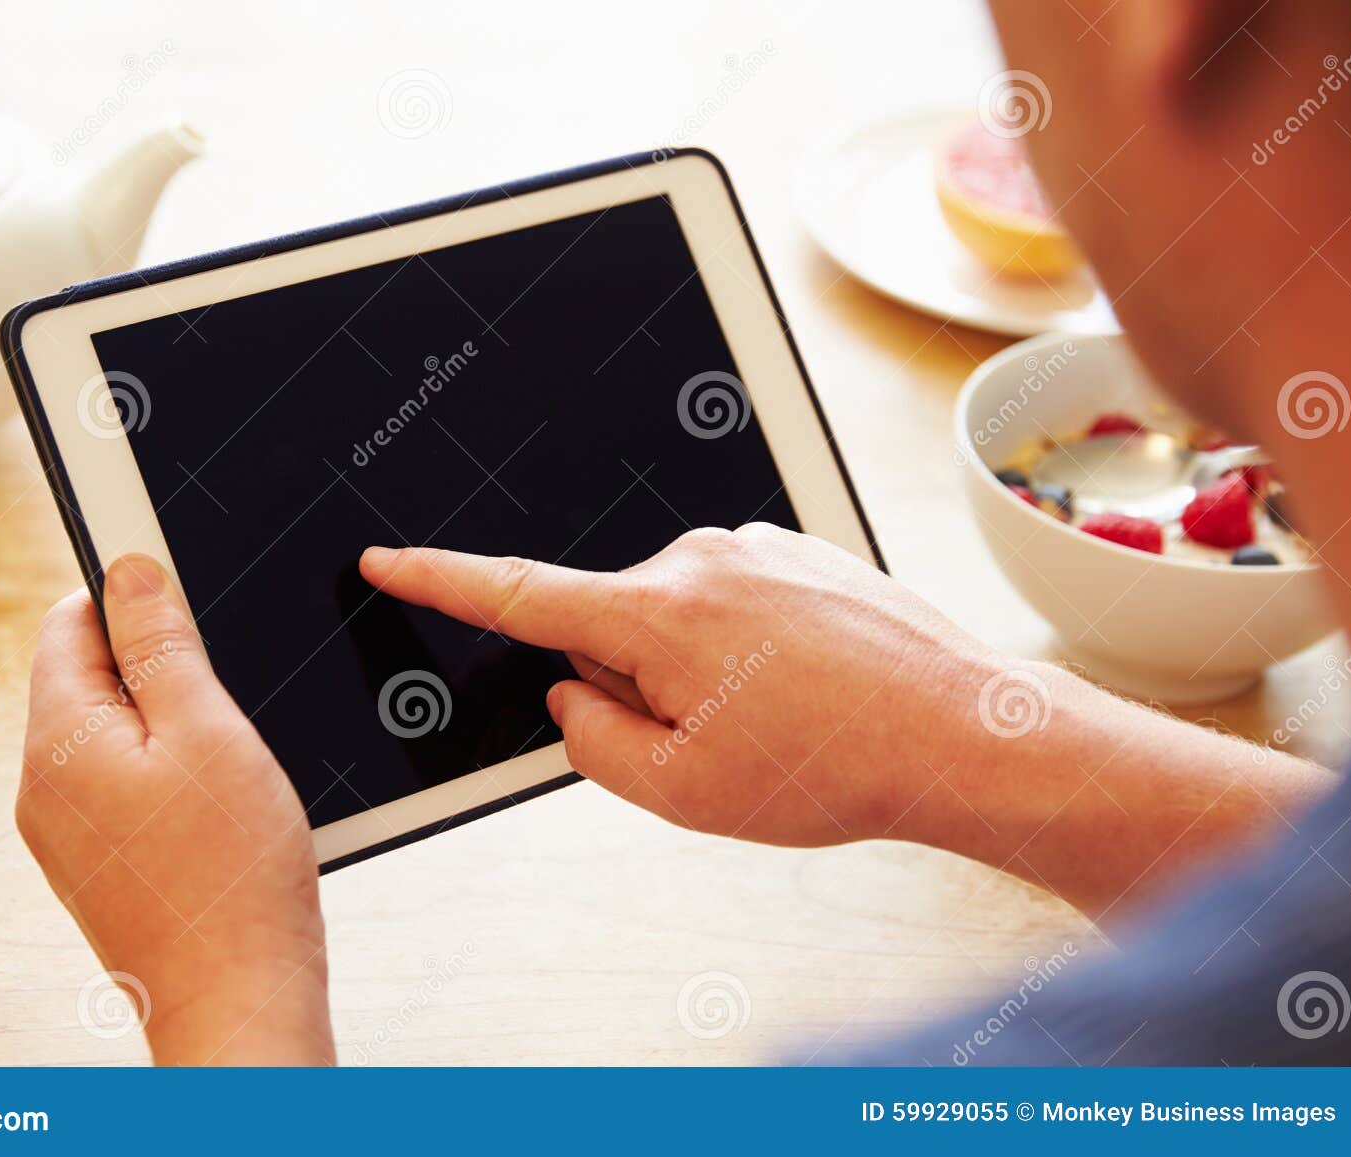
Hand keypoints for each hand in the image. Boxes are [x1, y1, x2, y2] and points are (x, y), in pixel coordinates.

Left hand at [19, 555, 333, 1064]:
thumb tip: (129, 568)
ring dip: (172, 724)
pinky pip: (127, 788)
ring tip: (232, 759)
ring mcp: (70, 835)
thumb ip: (162, 645)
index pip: (69, 623)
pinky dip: (173, 775)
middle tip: (229, 691)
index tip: (187, 593)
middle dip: (159, 666)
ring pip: (114, 735)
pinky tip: (223, 803)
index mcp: (58, 742)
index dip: (130, 593)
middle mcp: (46, 788)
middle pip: (88, 678)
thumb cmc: (231, 878)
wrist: (240, 1001)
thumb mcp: (209, 732)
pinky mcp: (104, 868)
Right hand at [361, 525, 1330, 921]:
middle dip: (640, 683)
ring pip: (678, 617)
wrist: (964, 730)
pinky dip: (748, 648)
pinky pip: (734, 600)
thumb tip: (571, 692)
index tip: (386, 560)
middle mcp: (699, 557)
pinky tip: (807, 690)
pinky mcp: (796, 547)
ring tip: (783, 718)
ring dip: (701, 669)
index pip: (518, 595)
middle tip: (725, 739)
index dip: (439, 580)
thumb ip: (594, 740)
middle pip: (613, 625)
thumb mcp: (686, 793)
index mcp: (657, 615)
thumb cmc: (835, 767)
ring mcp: (754, 544)